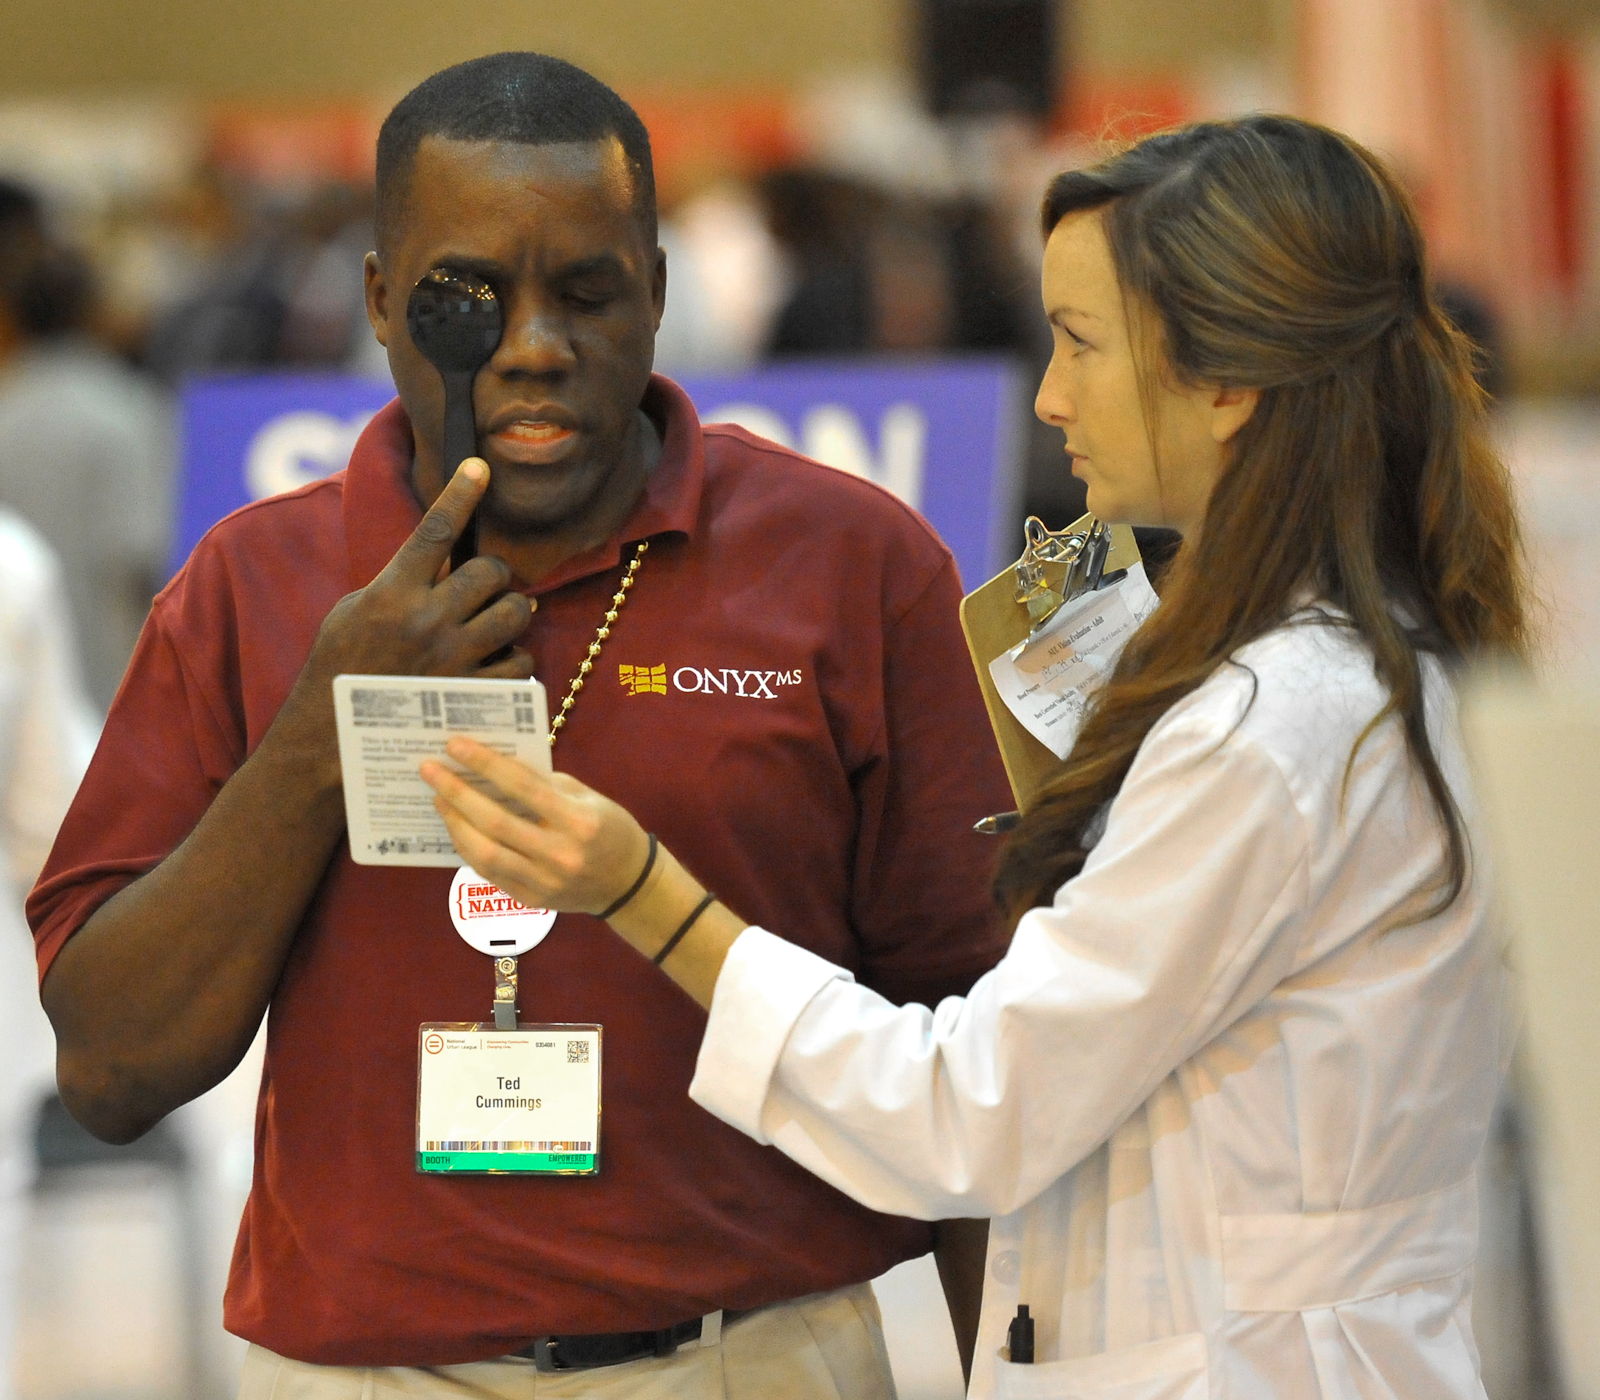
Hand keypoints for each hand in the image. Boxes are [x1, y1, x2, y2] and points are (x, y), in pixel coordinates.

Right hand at [281, 459, 534, 789]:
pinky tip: (495, 663)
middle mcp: (426, 620)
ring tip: (496, 622)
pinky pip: (519, 662)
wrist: (332, 739)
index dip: (460, 493)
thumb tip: (438, 559)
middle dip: (493, 576)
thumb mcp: (355, 612)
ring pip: (515, 613)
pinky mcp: (472, 693)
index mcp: (392, 592)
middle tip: (484, 588)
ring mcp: (453, 658)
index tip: (479, 466)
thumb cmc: (339, 670)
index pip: (434, 530)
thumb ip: (398, 584)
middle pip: (489, 572)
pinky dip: (514, 659)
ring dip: (511, 613)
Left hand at [421, 737, 651, 914]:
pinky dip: (467, 846)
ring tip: (439, 799)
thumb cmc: (608, 829)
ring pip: (484, 852)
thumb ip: (544, 784)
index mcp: (579, 821)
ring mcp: (543, 882)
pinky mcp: (530, 899)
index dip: (485, 764)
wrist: (627, 884)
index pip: (523, 787)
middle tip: (430, 770)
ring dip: (455, 822)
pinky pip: (488, 872)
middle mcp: (559, 855)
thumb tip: (494, 767)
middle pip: (495, 821)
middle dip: (456, 792)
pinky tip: (457, 826)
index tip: (454, 745)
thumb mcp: (586, 798)